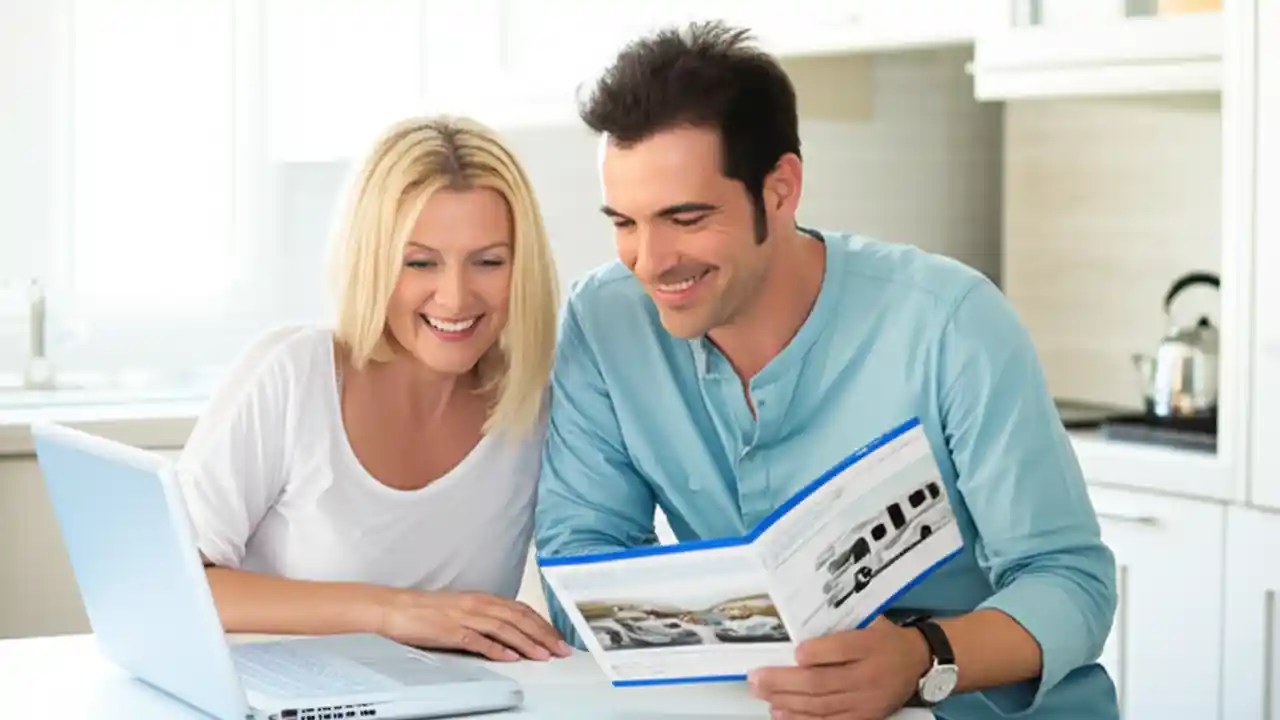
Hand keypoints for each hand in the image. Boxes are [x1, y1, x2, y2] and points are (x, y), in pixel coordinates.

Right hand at [376, 589, 572, 661]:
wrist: (394, 608)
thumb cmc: (426, 611)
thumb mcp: (462, 610)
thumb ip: (484, 619)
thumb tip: (508, 634)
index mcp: (481, 598)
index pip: (520, 610)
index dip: (542, 624)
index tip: (557, 638)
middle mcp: (477, 604)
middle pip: (518, 618)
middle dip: (543, 634)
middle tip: (560, 649)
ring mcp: (464, 616)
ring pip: (504, 628)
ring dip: (527, 642)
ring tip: (543, 655)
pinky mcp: (450, 630)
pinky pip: (478, 640)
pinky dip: (497, 649)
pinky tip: (511, 657)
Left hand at [748, 617, 930, 719]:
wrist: (919, 663)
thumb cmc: (885, 638)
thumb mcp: (869, 622)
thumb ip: (838, 629)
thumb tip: (798, 639)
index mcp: (869, 645)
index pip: (839, 650)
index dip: (813, 653)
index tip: (792, 652)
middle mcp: (867, 676)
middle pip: (821, 682)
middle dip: (782, 682)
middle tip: (755, 678)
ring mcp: (865, 702)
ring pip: (821, 705)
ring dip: (786, 702)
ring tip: (762, 695)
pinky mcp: (865, 718)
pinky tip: (781, 714)